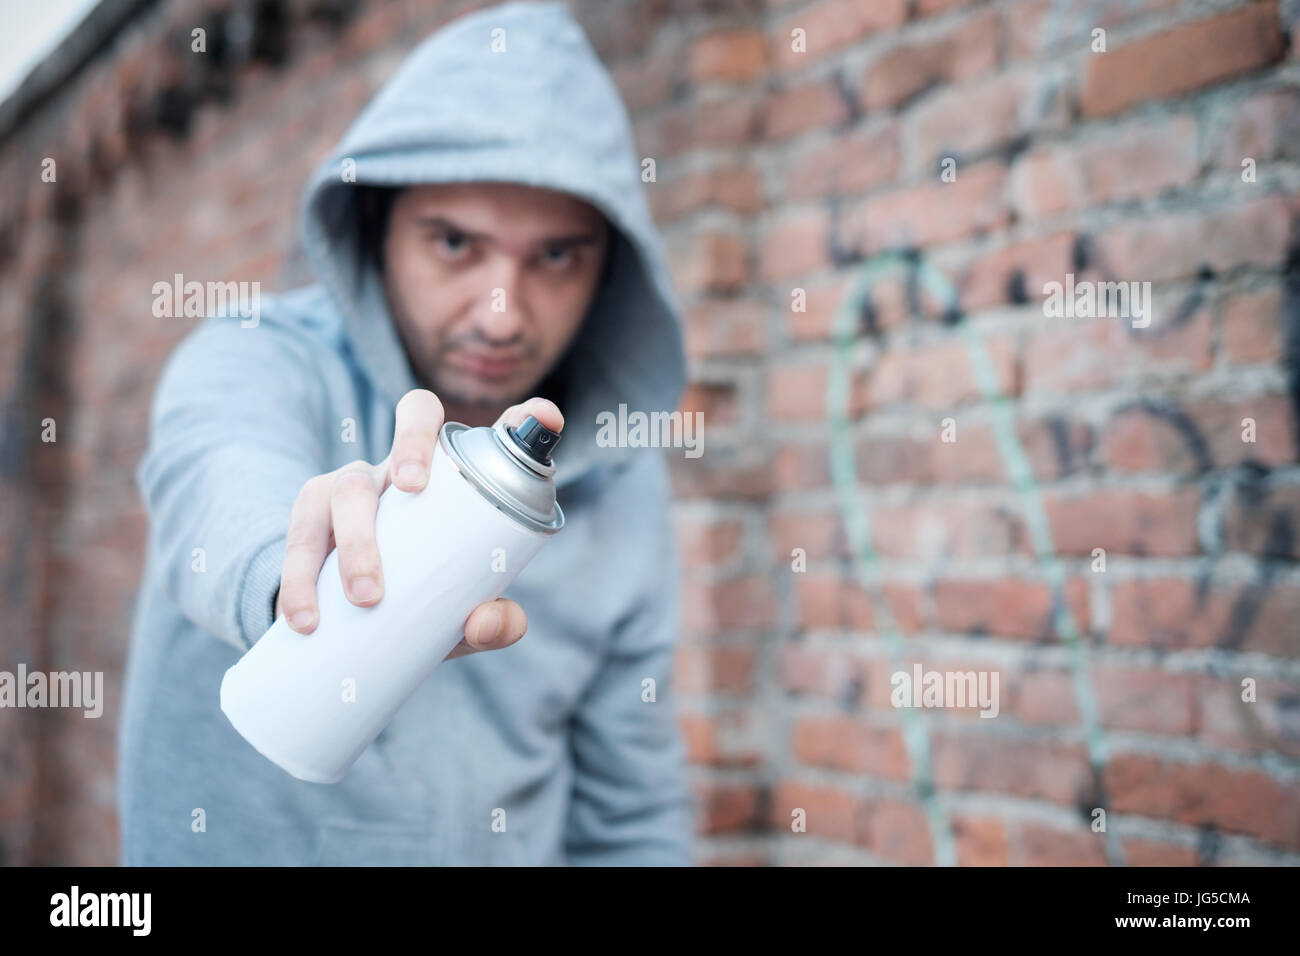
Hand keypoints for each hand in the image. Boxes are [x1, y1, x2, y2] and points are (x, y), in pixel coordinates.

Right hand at [274, 389, 563, 660]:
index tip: (544, 420)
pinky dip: (299, 581)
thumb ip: (491, 622)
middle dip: (411, 445)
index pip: (487, 434)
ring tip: (366, 596)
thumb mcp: (458, 613)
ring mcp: (350, 487)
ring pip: (347, 485)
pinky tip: (305, 618)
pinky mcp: (306, 521)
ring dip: (356, 538)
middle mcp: (401, 468)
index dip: (520, 418)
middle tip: (414, 489)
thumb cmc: (416, 599)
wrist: (338, 624)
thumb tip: (491, 623)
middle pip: (408, 423)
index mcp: (448, 478)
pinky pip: (299, 537)